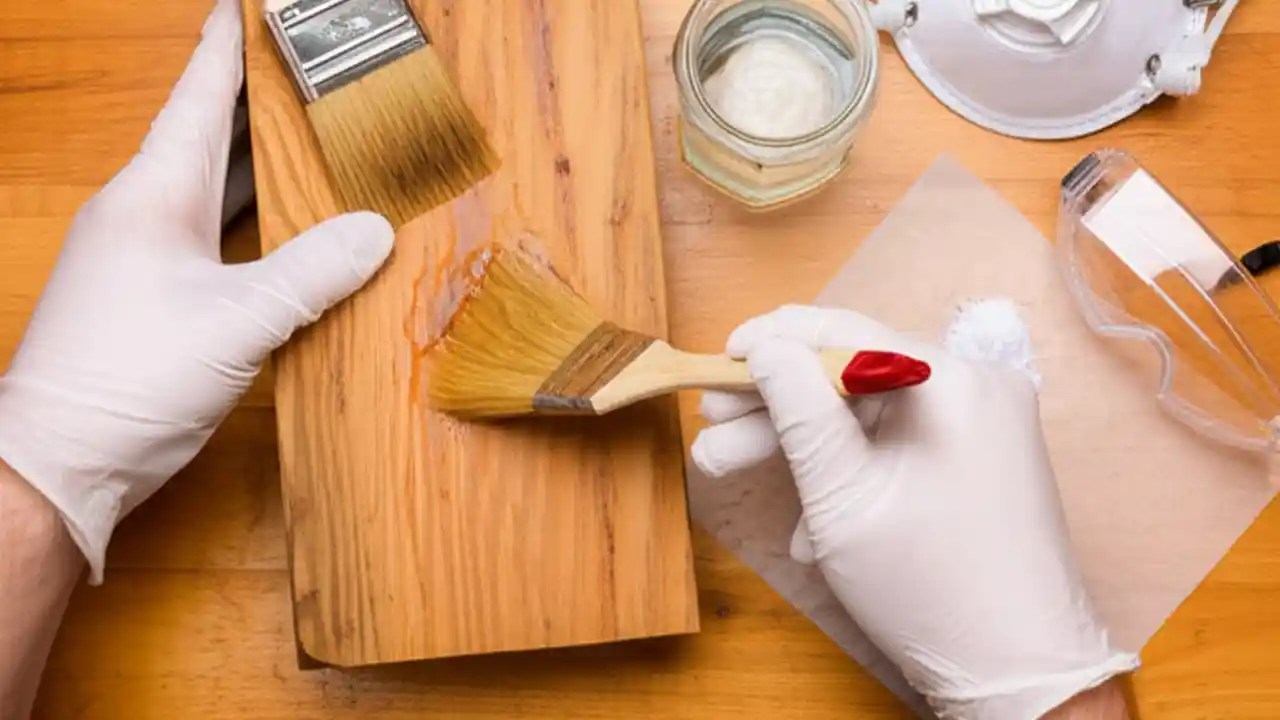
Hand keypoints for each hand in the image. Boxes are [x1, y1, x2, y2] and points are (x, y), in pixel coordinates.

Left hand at [0, 0, 393, 582]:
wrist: (60, 462)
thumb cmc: (127, 382)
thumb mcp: (237, 322)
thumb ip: (312, 272)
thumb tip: (376, 230)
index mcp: (154, 194)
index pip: (200, 95)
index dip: (232, 44)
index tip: (257, 5)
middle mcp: (147, 212)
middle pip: (211, 132)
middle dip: (262, 95)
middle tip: (314, 66)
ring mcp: (149, 254)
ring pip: (215, 185)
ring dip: (262, 159)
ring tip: (317, 130)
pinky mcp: (159, 294)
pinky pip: (218, 233)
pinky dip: (258, 218)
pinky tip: (295, 224)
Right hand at [691, 306, 1137, 718]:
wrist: (1018, 669)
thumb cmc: (932, 588)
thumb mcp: (841, 495)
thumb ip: (797, 410)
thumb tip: (763, 346)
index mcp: (955, 383)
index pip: (847, 331)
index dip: (774, 339)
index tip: (720, 353)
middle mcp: (978, 388)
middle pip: (855, 374)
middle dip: (779, 402)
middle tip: (714, 420)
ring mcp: (984, 425)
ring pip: (871, 413)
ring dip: (805, 443)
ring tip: (735, 465)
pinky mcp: (979, 459)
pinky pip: (899, 443)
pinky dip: (850, 468)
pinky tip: (809, 521)